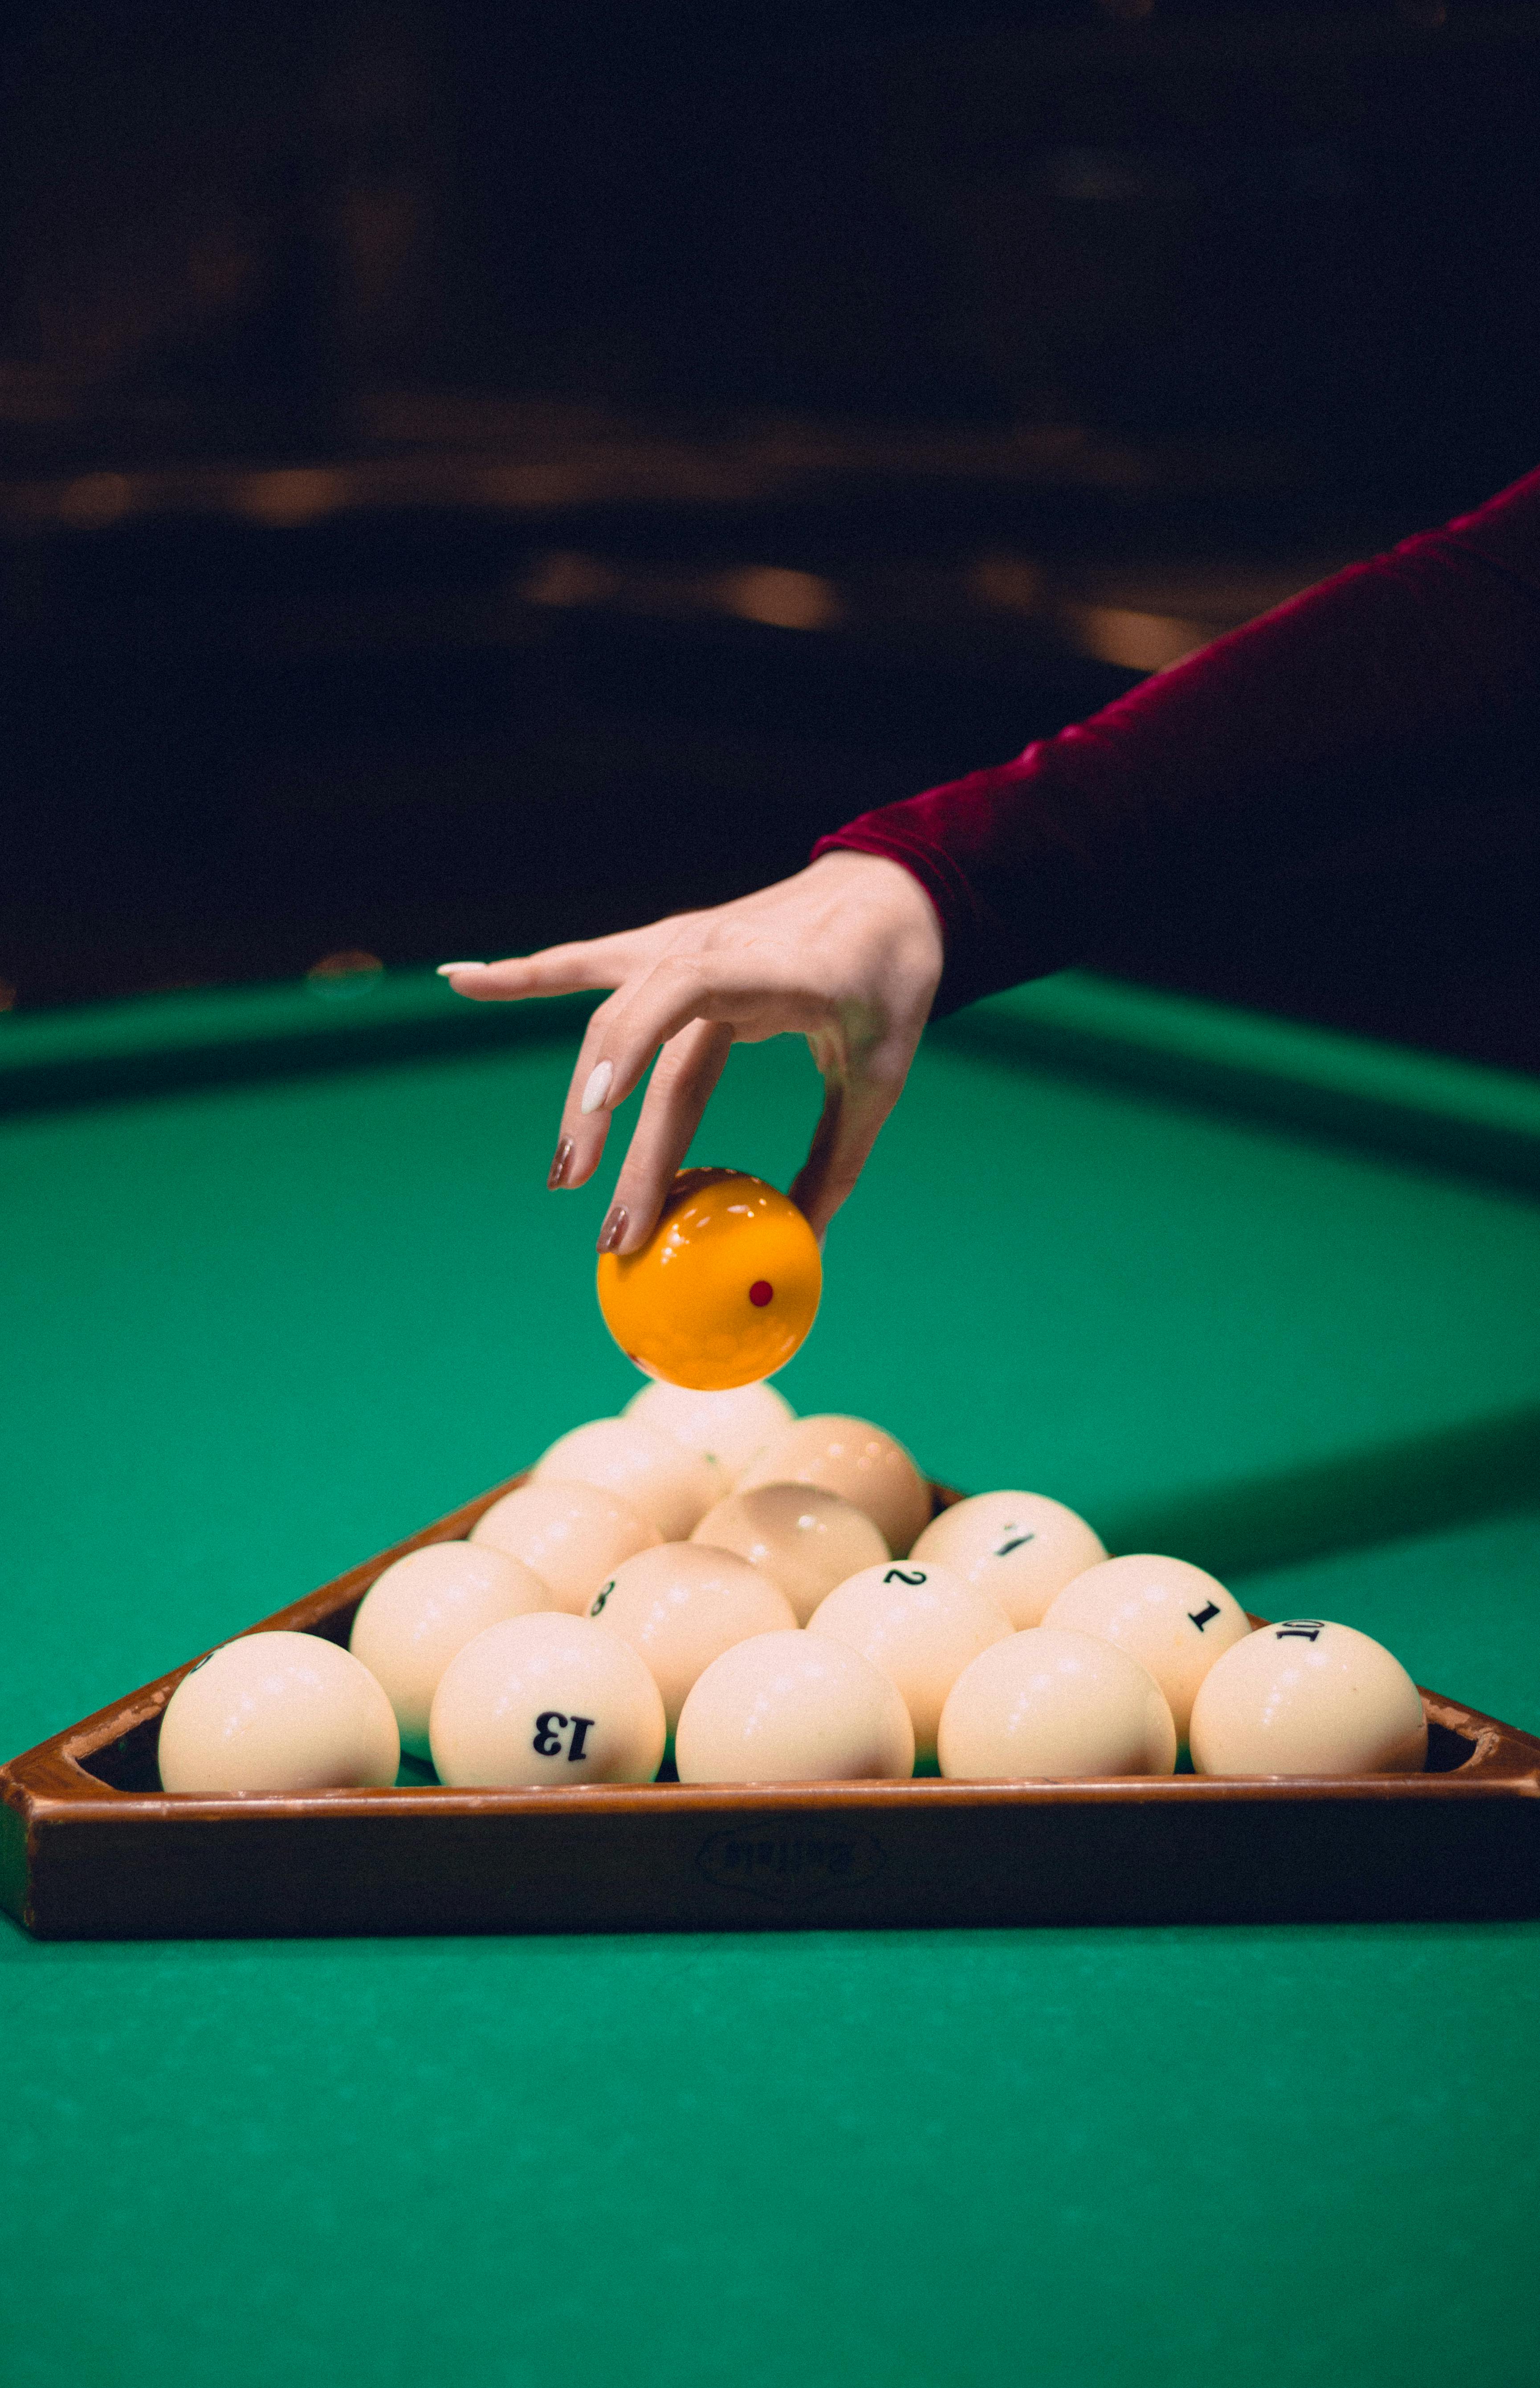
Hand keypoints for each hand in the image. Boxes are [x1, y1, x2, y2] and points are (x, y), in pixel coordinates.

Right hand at [439, 851, 943, 1251]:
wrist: (886, 896)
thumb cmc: (890, 987)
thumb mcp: (881, 1076)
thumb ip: (836, 1159)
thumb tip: (800, 1247)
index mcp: (775, 971)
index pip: (685, 993)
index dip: (634, 1044)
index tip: (603, 1111)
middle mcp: (718, 949)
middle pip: (646, 1044)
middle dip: (621, 1139)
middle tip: (609, 1225)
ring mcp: (685, 943)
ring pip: (612, 1015)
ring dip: (584, 1098)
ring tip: (563, 1175)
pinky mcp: (668, 947)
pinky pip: (588, 963)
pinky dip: (526, 974)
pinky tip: (461, 981)